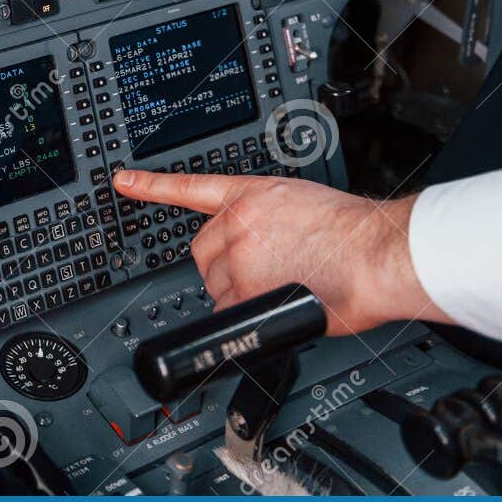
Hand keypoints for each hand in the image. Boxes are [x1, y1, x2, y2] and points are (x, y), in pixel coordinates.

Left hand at [112, 169, 448, 335]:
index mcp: (252, 194)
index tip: (123, 181)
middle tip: (262, 273)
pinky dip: (242, 319)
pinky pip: (226, 314)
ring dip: (235, 294)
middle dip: (223, 267)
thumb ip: (274, 218)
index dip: (151, 185)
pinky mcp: (243, 289)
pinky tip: (272, 308)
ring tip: (279, 288)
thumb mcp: (306, 205)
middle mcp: (236, 221)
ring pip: (214, 286)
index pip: (189, 187)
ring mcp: (237, 256)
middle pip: (203, 252)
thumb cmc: (358, 235)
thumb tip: (268, 242)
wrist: (379, 253)